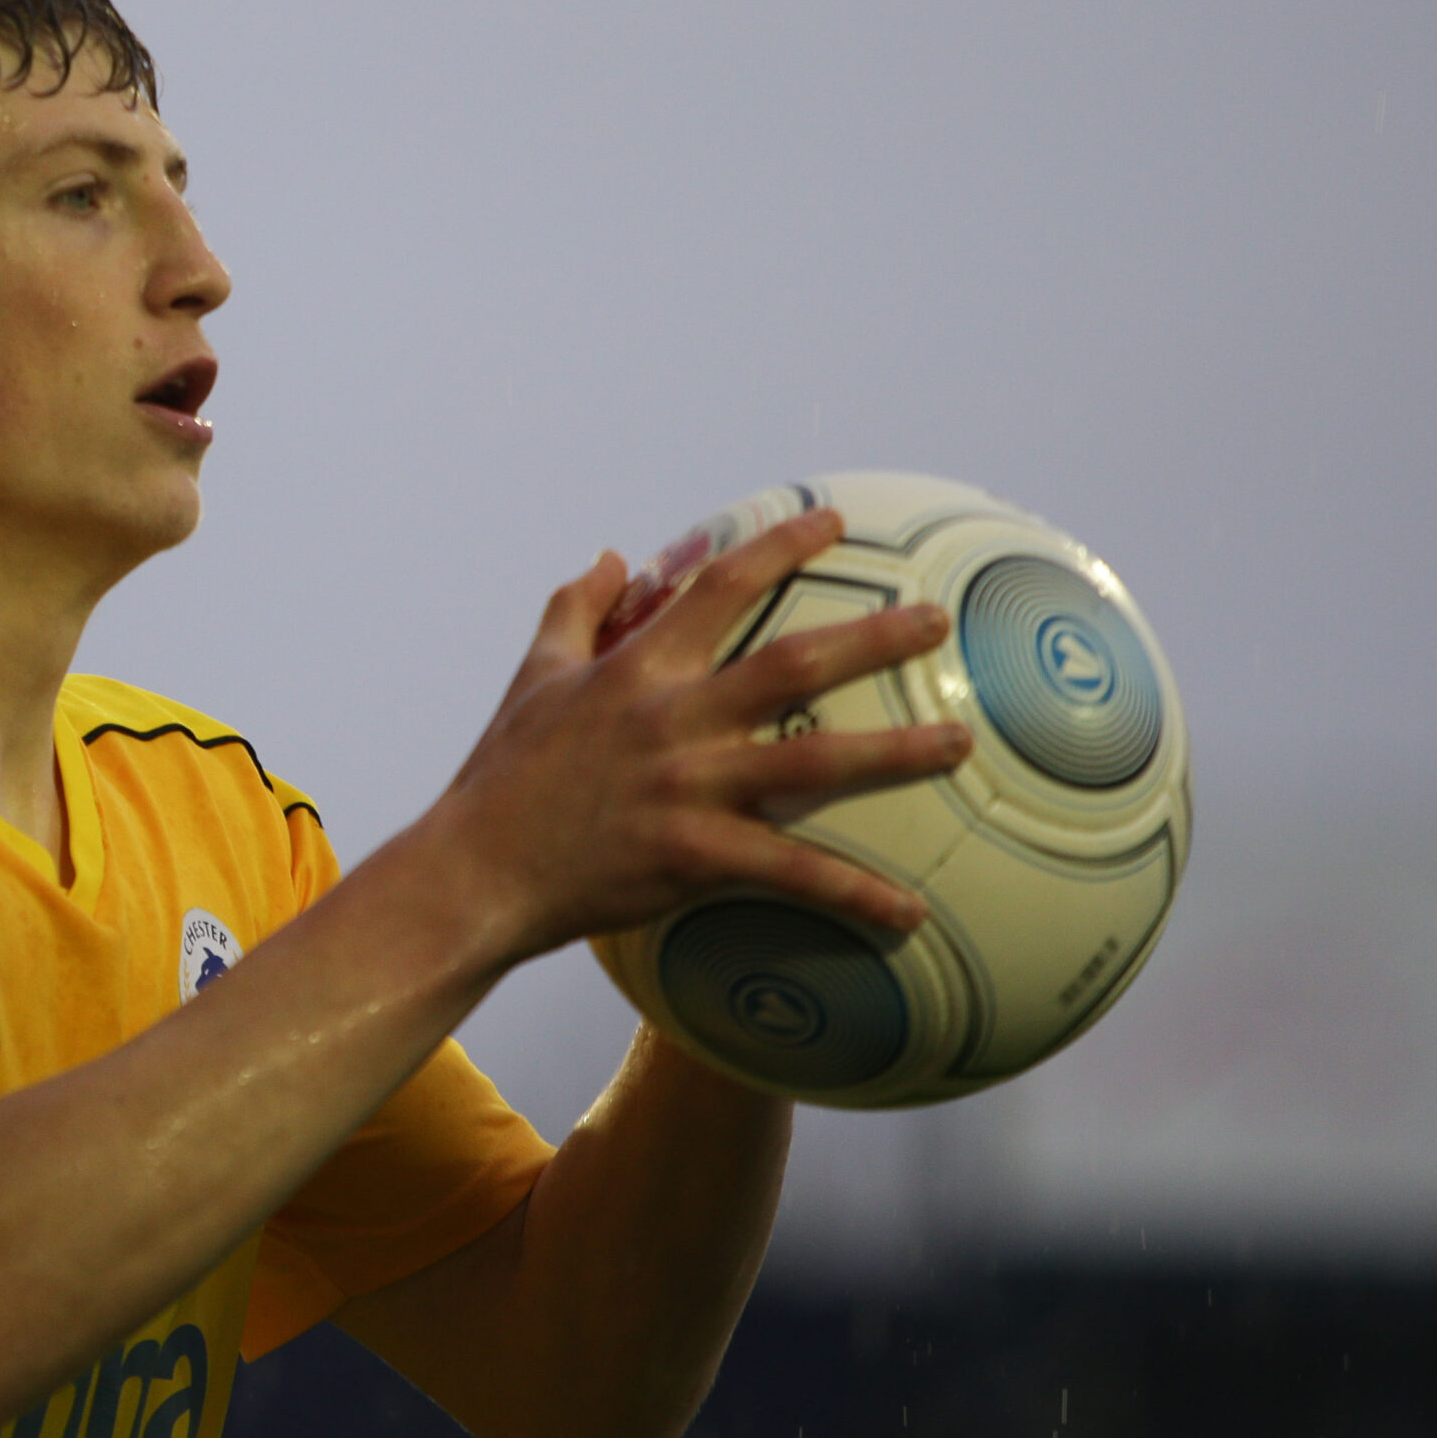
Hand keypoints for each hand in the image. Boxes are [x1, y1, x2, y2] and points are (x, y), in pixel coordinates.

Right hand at [432, 508, 969, 963]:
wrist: (476, 871)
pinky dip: (854, 893)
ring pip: (812, 761)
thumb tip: (610, 554)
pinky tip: (912, 913)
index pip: (721, 586)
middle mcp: (673, 718)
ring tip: (960, 741)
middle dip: (873, 637)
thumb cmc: (503, 776)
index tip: (831, 523)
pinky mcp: (694, 856)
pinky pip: (791, 874)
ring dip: (895, 751)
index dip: (781, 546)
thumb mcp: (533, 676)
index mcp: (638, 668)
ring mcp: (688, 787)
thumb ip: (575, 610)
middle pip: (793, 662)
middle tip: (938, 620)